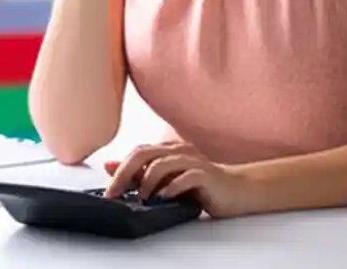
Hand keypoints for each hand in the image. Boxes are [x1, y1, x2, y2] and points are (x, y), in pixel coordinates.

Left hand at [102, 141, 258, 218]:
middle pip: (144, 154)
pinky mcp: (206, 175)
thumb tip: (109, 167)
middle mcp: (178, 151)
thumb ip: (139, 173)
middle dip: (125, 174)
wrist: (236, 190)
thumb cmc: (199, 186)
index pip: (137, 153)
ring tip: (143, 198)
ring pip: (162, 164)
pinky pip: (186, 177)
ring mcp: (193, 161)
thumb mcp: (165, 180)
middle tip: (116, 193)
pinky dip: (172, 188)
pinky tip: (164, 198)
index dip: (119, 170)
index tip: (109, 191)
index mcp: (167, 149)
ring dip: (147, 182)